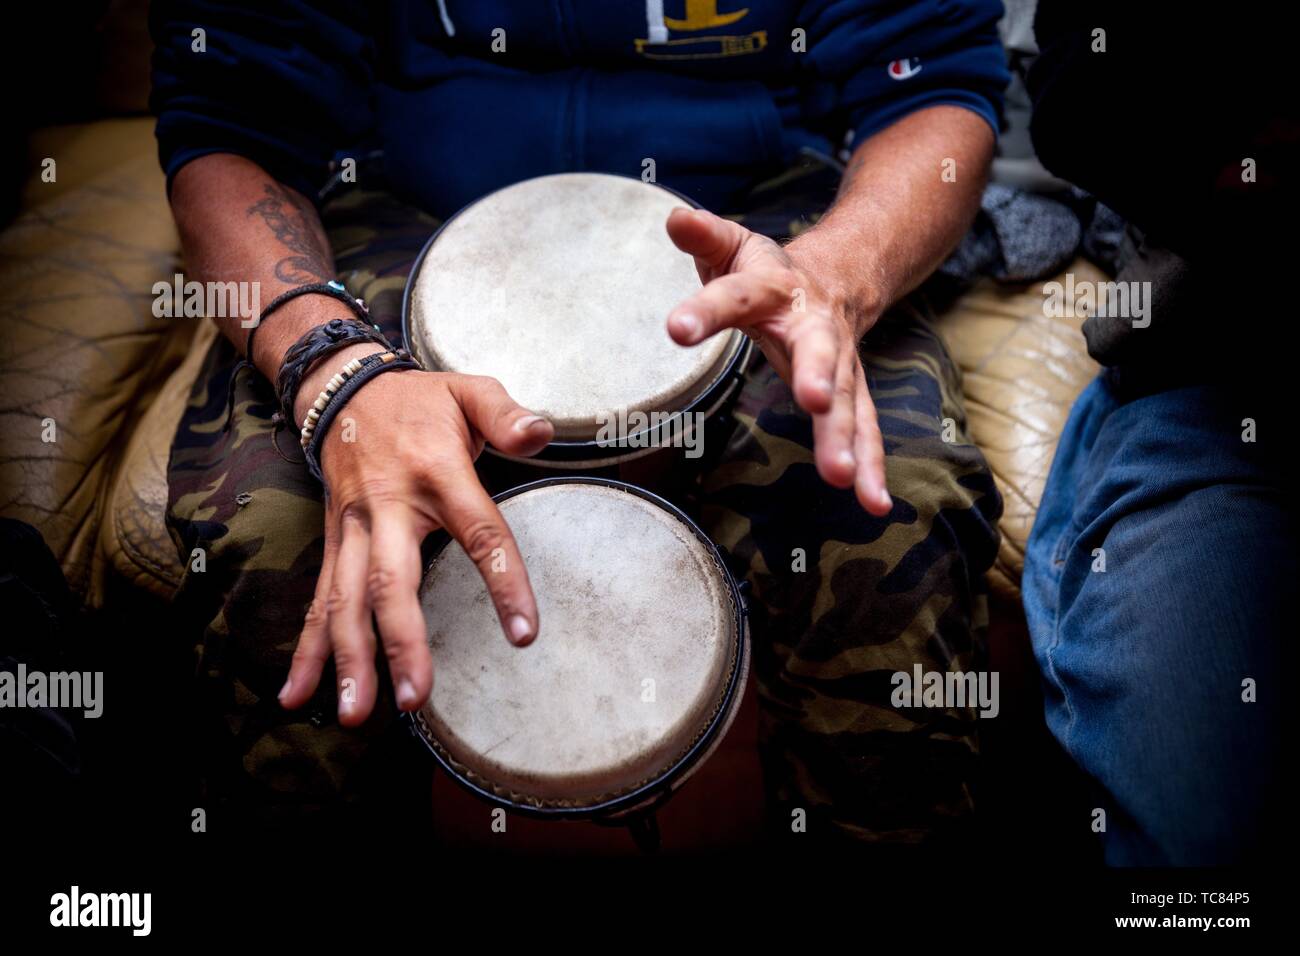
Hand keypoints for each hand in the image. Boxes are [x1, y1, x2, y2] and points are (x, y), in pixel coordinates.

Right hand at [279, 345, 553, 725]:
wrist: (343, 386)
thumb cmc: (421, 401)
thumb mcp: (470, 391)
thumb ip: (507, 414)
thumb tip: (542, 433)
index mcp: (437, 472)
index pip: (479, 533)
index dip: (502, 582)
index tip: (523, 633)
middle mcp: (389, 505)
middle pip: (391, 581)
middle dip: (401, 642)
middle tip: (414, 697)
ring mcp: (354, 526)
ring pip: (345, 599)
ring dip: (349, 658)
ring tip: (356, 713)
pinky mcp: (333, 540)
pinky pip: (318, 597)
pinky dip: (306, 647)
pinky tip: (297, 692)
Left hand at [665, 208, 890, 514]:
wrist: (837, 275)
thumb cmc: (765, 271)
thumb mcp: (732, 245)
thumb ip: (703, 235)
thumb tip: (673, 217)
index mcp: (771, 286)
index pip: (734, 296)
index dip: (706, 310)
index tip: (677, 328)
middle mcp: (813, 325)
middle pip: (818, 349)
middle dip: (817, 375)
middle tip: (812, 400)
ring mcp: (838, 361)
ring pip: (846, 399)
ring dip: (844, 437)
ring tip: (842, 477)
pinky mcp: (850, 392)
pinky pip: (864, 429)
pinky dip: (871, 466)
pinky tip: (874, 504)